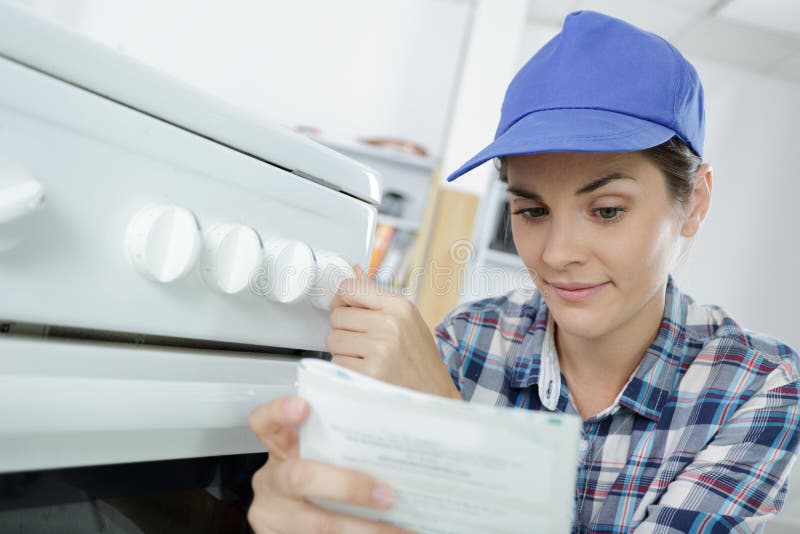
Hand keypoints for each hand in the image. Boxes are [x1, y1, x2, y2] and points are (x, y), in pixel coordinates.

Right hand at [247, 396, 409, 532]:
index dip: (278, 412)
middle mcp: (272, 481)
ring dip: (363, 529)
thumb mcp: (327, 458)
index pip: (266, 423)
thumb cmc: (328, 481)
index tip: (302, 406)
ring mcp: (271, 516)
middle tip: (387, 495)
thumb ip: (346, 441)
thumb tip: (388, 401)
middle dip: (348, 487)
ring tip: (401, 530)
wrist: (307, 529)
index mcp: (282, 449)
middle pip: (299, 477)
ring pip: (317, 524)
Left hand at [326, 265, 460, 398]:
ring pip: (333, 340)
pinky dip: (347, 369)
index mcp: (400, 307)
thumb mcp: (407, 321)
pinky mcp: (368, 374)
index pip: (350, 287)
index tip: (347, 308)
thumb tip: (353, 271)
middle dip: (345, 329)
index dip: (342, 299)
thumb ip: (377, 297)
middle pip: (337, 315)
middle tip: (364, 341)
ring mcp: (379, 350)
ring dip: (344, 350)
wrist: (435, 397)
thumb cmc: (421, 360)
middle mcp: (390, 325)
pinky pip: (337, 363)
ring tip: (367, 357)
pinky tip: (366, 371)